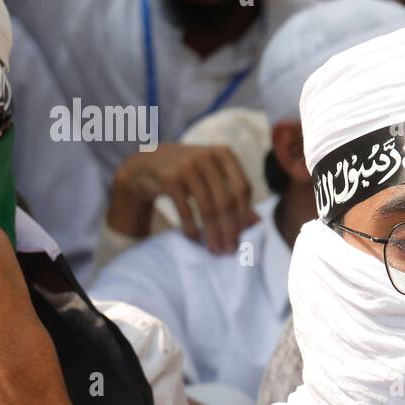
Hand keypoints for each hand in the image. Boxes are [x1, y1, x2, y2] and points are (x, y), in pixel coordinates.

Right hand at [108, 144, 258, 253]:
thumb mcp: (213, 178)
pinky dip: (191, 228)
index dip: (244, 215)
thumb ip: (234, 195)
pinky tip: (194, 240)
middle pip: (226, 200)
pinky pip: (186, 210)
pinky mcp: (168, 177)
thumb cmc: (188, 174)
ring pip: (208, 207)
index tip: (243, 236)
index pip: (243, 188)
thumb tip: (259, 222)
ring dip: (213, 233)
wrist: (145, 164)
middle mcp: (207, 156)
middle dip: (229, 229)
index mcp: (224, 154)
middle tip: (229, 250)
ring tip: (215, 249)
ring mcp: (187, 165)